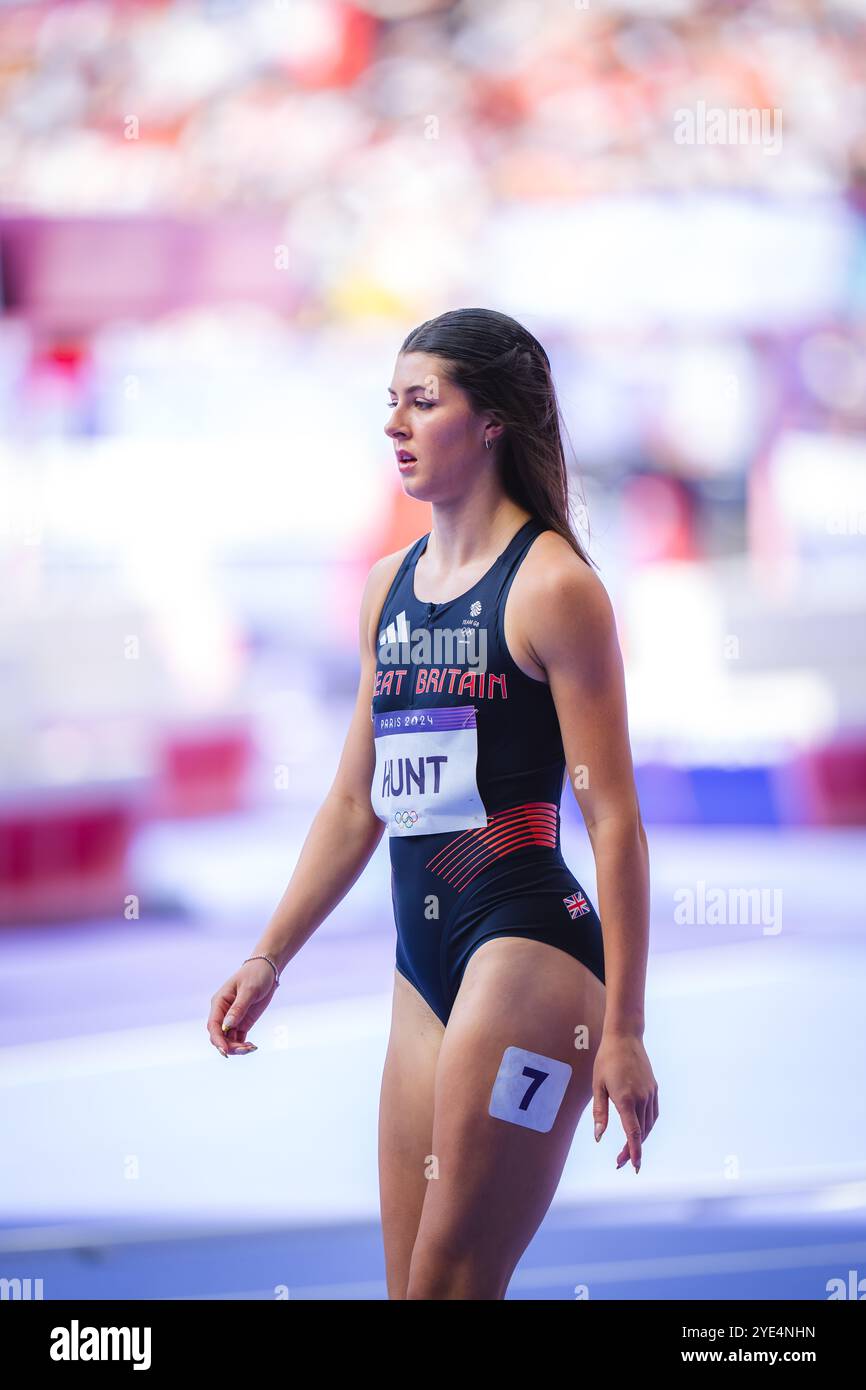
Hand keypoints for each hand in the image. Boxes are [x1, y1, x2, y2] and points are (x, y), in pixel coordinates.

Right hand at [206, 959, 277, 1057]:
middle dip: (229, 1046)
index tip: (225, 1051)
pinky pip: (238, 1039)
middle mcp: (223, 1013)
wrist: (267, 970)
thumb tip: (227, 1025)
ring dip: (237, 1048)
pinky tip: (252, 1046)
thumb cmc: (256, 975)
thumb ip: (238, 1008)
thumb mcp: (249, 990)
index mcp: (219, 1002)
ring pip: (228, 1040)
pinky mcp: (242, 1023)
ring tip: (252, 1048)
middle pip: (220, 1036)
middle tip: (246, 1049)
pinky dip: (243, 1046)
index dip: (217, 1039)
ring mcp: (232, 1019)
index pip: (213, 1025)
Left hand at [592, 1032, 657, 1172]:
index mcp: (626, 1099)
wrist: (625, 1037)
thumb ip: (599, 1113)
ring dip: (640, 1139)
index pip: (633, 1133)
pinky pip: (653, 1113)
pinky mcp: (654, 1088)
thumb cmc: (606, 1060)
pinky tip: (639, 1129)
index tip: (635, 1167)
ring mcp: (650, 1093)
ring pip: (649, 1124)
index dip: (634, 1152)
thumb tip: (598, 1137)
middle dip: (632, 1150)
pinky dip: (647, 1125)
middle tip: (620, 1161)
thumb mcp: (597, 1086)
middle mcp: (641, 1098)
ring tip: (628, 1149)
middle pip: (641, 1132)